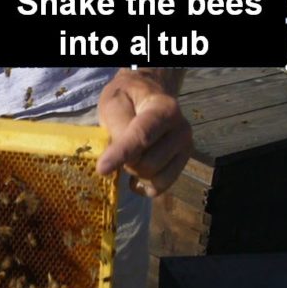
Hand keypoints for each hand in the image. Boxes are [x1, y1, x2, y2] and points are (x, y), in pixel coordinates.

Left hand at [96, 69, 192, 197]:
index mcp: (164, 109)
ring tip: (130, 156)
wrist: (144, 100)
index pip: (142, 136)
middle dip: (125, 162)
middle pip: (146, 163)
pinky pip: (159, 187)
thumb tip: (116, 156)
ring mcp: (184, 149)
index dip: (121, 154)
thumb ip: (116, 127)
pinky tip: (135, 175)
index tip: (102, 169)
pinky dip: (143, 185)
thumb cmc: (125, 102)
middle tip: (119, 148)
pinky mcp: (181, 165)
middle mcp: (181, 130)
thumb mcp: (113, 104)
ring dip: (133, 172)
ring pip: (152, 177)